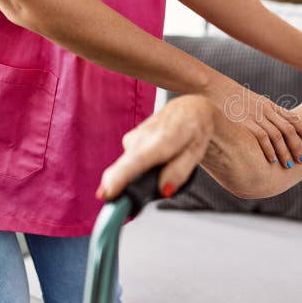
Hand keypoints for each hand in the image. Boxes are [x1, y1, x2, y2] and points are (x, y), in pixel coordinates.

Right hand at [97, 95, 214, 200]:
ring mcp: (131, 139)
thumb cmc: (194, 129)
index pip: (134, 162)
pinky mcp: (128, 141)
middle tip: (154, 192)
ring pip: (127, 169)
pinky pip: (130, 164)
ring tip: (165, 167)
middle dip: (129, 190)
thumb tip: (163, 191)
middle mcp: (140, 139)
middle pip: (123, 172)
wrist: (190, 107)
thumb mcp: (196, 153)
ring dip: (140, 179)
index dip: (117, 180)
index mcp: (160, 141)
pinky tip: (158, 160)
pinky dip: (140, 170)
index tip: (106, 195)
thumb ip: (179, 173)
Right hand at [203, 75, 301, 167]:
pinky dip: (269, 150)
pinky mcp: (244, 123)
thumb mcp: (249, 101)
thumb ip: (261, 112)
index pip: (292, 118)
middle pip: (288, 129)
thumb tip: (268, 125)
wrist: (210, 88)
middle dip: (297, 145)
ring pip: (278, 136)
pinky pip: (262, 138)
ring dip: (285, 151)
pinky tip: (273, 160)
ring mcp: (255, 116)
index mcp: (267, 104)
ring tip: (290, 164)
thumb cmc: (227, 96)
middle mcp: (265, 110)